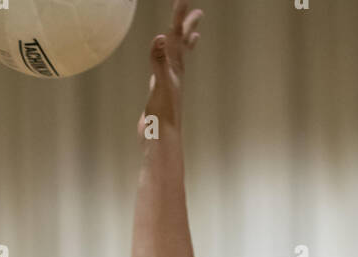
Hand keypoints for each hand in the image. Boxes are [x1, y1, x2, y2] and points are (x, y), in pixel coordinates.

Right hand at [138, 1, 201, 136]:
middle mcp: (173, 73)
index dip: (180, 15)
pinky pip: (168, 73)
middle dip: (187, 25)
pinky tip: (169, 66)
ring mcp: (168, 83)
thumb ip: (159, 61)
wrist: (161, 141)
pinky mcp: (162, 93)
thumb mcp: (160, 84)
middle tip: (198, 11)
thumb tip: (161, 37)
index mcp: (174, 68)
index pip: (177, 34)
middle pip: (181, 43)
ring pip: (178, 58)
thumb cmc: (162, 116)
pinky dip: (170, 64)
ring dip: (184, 43)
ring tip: (193, 33)